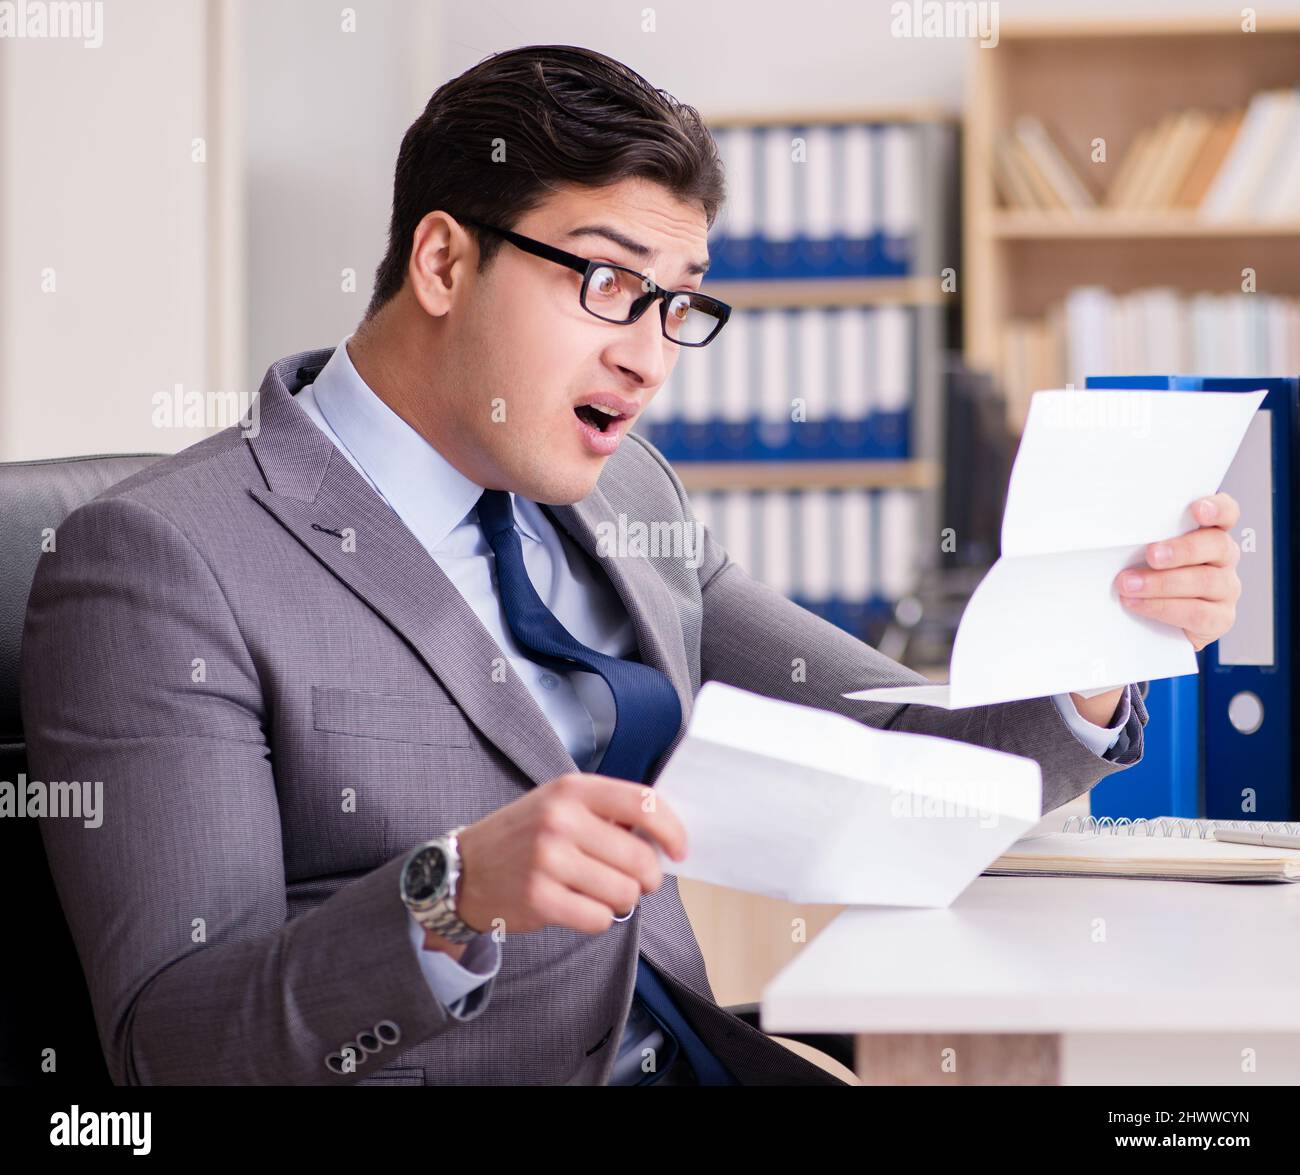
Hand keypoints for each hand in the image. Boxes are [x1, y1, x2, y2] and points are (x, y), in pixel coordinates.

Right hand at [449, 773, 686, 937]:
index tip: (679, 850)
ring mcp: (548, 860)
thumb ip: (607, 812)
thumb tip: (662, 837)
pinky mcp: (539, 899)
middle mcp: (560, 820)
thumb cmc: (524, 835)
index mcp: (572, 789)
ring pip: (624, 894)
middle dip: (647, 878)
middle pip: (640, 858)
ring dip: (621, 900)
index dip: (672, 831)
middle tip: (635, 880)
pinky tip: (578, 905)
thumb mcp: (560, 803)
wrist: (462, 869)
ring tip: (600, 892)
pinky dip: (598, 918)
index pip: (643, 804)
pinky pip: (599, 919)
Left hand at [1115, 492, 1242, 651]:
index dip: (1217, 509)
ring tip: (1129, 585)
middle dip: (1181, 550)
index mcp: (1208, 535)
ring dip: (1162, 583)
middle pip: (1216, 545)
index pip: (1226, 514)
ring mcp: (1226, 589)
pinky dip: (1163, 608)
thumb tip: (1113, 532)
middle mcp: (1223, 559)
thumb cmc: (1147, 577)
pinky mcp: (1220, 619)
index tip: (1197, 509)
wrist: (1153, 625)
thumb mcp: (1143, 555)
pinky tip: (1138, 604)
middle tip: (1151, 555)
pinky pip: (1197, 613)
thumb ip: (1142, 541)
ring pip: (1204, 581)